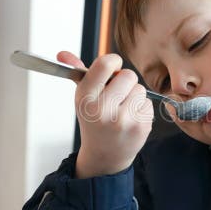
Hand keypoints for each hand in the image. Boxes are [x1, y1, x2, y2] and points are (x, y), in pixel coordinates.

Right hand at [58, 51, 152, 177]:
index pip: (104, 64)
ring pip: (140, 89)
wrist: (105, 156)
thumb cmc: (94, 121)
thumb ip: (77, 73)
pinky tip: (130, 120)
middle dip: (125, 81)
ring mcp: (122, 120)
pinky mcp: (140, 127)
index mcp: (85, 98)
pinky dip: (142, 109)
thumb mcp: (82, 98)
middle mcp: (102, 110)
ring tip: (122, 110)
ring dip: (134, 96)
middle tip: (117, 94)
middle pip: (128, 75)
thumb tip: (63, 53)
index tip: (113, 67)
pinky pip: (148, 103)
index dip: (113, 61)